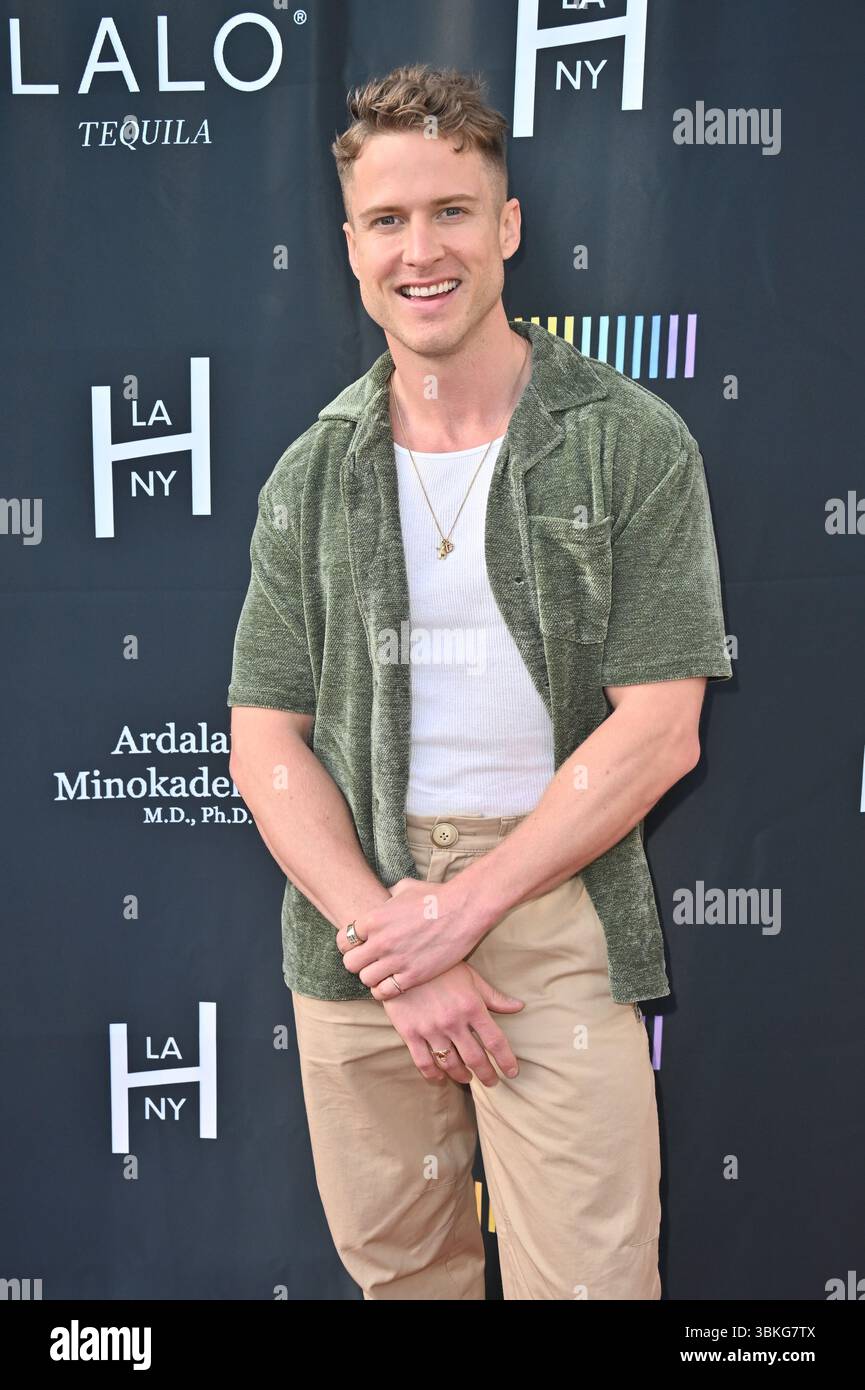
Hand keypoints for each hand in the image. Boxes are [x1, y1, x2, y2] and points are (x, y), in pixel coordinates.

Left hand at [336, 875, 495, 999]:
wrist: (464, 910)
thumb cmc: (436, 896)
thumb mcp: (405, 888)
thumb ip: (388, 895)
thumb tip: (385, 894)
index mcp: (374, 919)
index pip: (343, 941)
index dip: (350, 945)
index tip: (361, 946)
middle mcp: (380, 942)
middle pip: (350, 963)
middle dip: (358, 963)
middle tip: (370, 961)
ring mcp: (396, 960)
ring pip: (366, 979)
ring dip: (372, 977)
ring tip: (384, 973)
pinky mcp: (412, 976)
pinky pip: (385, 992)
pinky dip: (385, 990)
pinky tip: (394, 983)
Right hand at [379, 961, 523, 1087]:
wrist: (403, 961)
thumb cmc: (442, 968)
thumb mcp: (471, 978)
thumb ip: (494, 997)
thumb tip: (519, 1006)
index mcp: (472, 1007)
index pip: (495, 1041)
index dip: (506, 1060)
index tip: (512, 1072)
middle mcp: (453, 1021)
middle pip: (475, 1058)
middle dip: (487, 1074)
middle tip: (492, 1082)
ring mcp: (431, 1029)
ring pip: (450, 1064)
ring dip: (462, 1076)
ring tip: (467, 1078)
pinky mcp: (410, 1033)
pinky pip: (424, 1063)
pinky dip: (433, 1075)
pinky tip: (440, 1077)